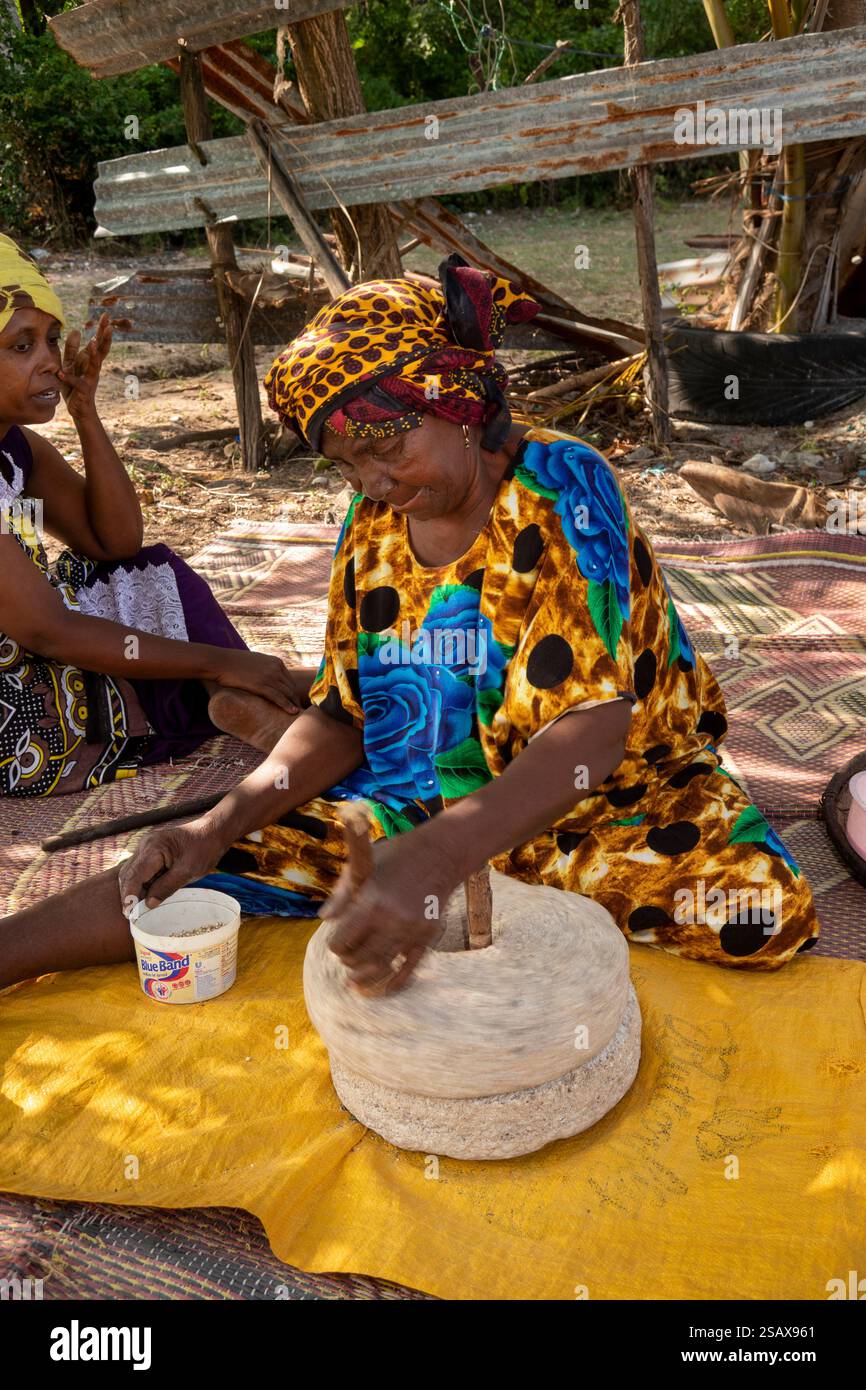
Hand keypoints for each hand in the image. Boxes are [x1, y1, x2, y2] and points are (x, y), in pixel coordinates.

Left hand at [58, 313, 111, 419]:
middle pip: (102, 350)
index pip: (98, 342)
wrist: (79, 409)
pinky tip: (61, 373)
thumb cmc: (75, 386)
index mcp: (91, 361)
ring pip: (94, 364)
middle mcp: (94, 368)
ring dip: (93, 353)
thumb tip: (75, 330)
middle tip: (110, 325)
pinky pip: (77, 383)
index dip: (102, 330)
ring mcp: (90, 379)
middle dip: (105, 338)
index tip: (106, 316)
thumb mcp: (71, 364)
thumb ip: (71, 349)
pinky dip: (69, 378)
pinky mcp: (84, 390)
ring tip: (92, 342)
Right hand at [118, 817, 226, 912]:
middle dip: (128, 894)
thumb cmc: (204, 848)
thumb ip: (167, 887)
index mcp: (153, 848)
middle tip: (132, 915)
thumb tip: (149, 904)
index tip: (128, 913)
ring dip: (134, 889)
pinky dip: (141, 883)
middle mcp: (145, 845)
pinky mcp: (151, 851)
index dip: (129, 896)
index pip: (134, 875)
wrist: (213, 832)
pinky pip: (141, 869)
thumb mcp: (188, 871)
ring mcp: (147, 847)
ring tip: (138, 908)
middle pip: (128, 874)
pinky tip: (147, 895)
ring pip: (132, 872)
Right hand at [213, 649, 309, 713]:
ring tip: (298, 715)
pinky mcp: (261, 685)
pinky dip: (287, 706)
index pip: (290, 680)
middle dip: (295, 700)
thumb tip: (268, 678)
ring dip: (294, 704)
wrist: (221, 661)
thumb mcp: (256, 661)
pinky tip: (293, 712)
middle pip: (291, 687)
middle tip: (299, 711)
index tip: (295, 702)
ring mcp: (269, 676)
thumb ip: (266, 668)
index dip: (293, 692)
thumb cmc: (235, 662)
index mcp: (277, 662)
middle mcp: (276, 668)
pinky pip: (278, 697)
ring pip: (287, 693)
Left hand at [320, 829, 460, 994]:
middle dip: (349, 960)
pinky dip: (394, 983)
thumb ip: (341, 895)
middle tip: (348, 956)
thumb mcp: (362, 866)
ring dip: (366, 978)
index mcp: (372, 903)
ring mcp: (413, 931)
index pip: (341, 942)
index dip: (335, 944)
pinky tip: (383, 989)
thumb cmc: (395, 856)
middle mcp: (393, 921)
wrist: (440, 854)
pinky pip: (410, 970)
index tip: (338, 940)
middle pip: (360, 959)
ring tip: (356, 982)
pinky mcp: (428, 937)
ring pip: (382, 969)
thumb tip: (324, 919)